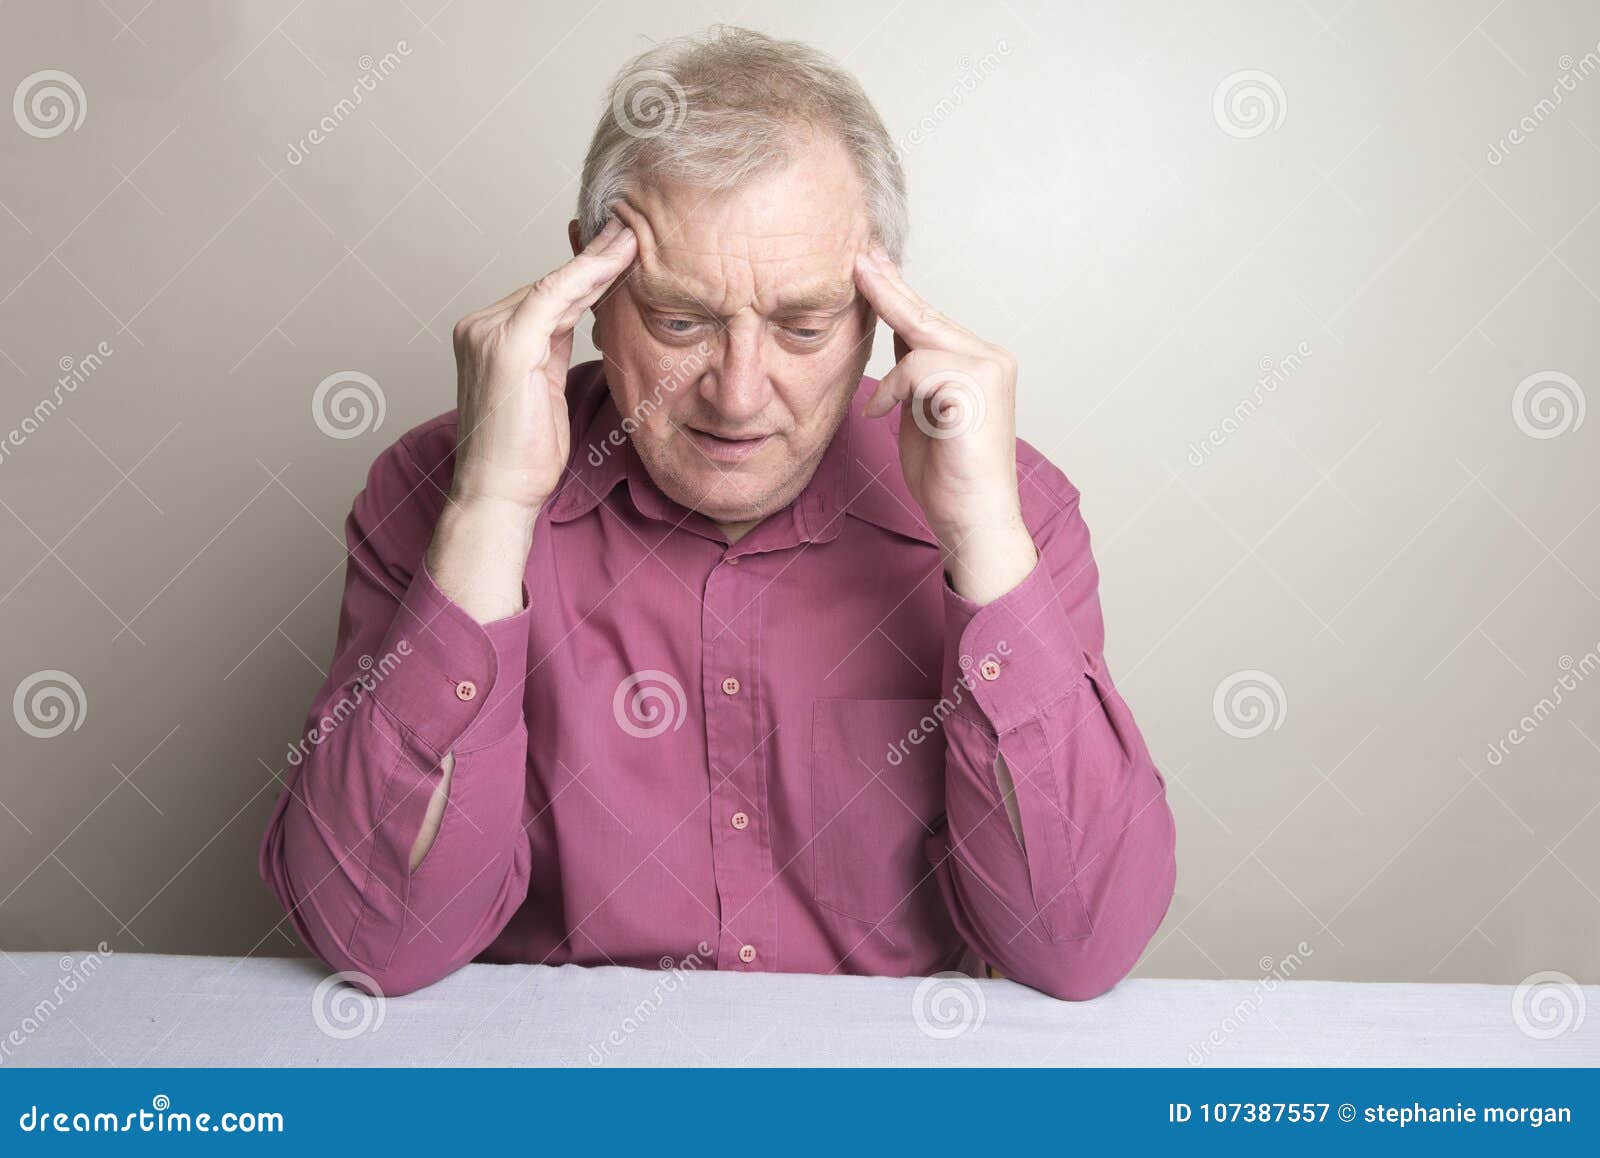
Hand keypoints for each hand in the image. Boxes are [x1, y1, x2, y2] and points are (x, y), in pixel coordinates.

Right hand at [426, 216, 634, 624]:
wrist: (499, 496)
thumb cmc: (524, 456)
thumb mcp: (544, 391)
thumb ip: (553, 350)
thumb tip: (581, 319)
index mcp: (488, 335)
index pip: (546, 294)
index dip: (587, 272)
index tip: (625, 248)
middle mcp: (480, 326)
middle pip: (551, 285)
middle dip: (597, 261)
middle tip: (637, 229)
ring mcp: (488, 332)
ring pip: (555, 286)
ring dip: (600, 261)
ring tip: (636, 235)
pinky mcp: (505, 346)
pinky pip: (555, 297)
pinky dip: (589, 275)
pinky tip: (619, 256)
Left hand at [853, 244, 1037, 602]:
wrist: (973, 521)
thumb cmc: (947, 476)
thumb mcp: (920, 414)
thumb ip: (913, 376)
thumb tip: (895, 341)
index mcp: (978, 361)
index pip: (929, 320)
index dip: (897, 294)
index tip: (869, 266)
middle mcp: (990, 358)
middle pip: (926, 316)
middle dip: (887, 288)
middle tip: (858, 258)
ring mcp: (989, 369)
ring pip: (923, 336)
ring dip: (892, 371)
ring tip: (879, 404)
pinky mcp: (977, 387)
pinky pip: (919, 367)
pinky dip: (895, 388)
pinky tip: (883, 414)